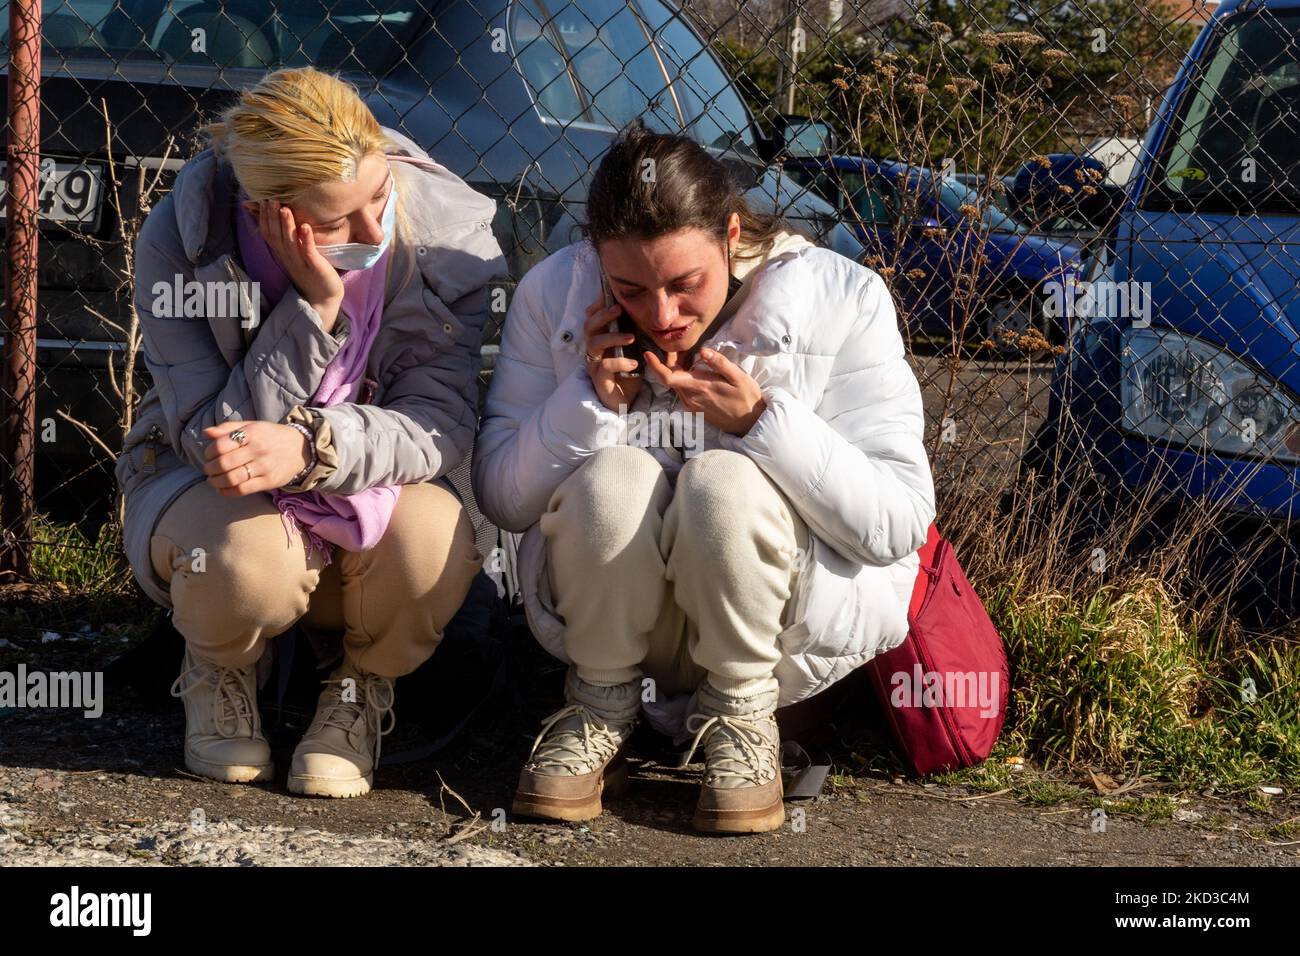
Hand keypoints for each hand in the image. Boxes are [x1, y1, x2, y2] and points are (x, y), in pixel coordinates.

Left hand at [201, 420, 311, 496]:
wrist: (301, 448)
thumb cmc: (271, 436)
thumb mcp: (252, 426)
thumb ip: (228, 428)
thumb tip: (205, 433)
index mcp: (252, 433)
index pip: (221, 445)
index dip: (209, 452)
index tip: (209, 455)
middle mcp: (258, 450)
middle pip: (224, 463)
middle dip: (210, 469)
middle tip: (208, 469)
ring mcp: (264, 467)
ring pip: (231, 479)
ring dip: (216, 482)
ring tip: (213, 480)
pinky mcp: (269, 481)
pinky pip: (242, 490)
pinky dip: (227, 492)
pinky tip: (222, 489)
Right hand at [254, 199, 343, 332]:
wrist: (323, 296)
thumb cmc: (310, 270)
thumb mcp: (294, 252)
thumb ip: (286, 236)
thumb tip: (280, 218)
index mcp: (282, 252)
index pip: (268, 233)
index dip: (264, 217)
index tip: (262, 199)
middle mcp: (287, 257)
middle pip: (275, 235)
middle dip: (272, 217)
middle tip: (270, 198)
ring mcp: (300, 262)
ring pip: (289, 242)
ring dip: (286, 225)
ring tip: (285, 208)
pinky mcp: (314, 267)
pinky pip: (308, 252)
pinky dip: (306, 239)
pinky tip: (305, 227)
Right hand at [582, 293, 640, 411]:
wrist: (626, 402)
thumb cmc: (629, 372)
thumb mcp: (634, 347)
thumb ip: (634, 330)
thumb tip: (646, 308)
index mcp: (601, 338)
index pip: (592, 316)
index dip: (598, 304)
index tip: (609, 293)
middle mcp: (594, 349)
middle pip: (589, 326)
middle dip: (602, 315)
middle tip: (619, 309)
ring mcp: (594, 364)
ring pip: (594, 344)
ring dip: (613, 337)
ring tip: (631, 337)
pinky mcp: (600, 379)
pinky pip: (604, 366)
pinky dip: (619, 361)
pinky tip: (634, 362)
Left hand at [645, 347, 766, 435]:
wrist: (750, 422)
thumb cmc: (746, 398)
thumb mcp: (738, 377)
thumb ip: (719, 363)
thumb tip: (702, 351)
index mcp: (699, 387)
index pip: (669, 378)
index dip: (655, 366)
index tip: (647, 354)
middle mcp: (691, 398)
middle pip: (670, 379)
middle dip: (669, 363)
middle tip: (678, 349)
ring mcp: (692, 405)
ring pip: (676, 385)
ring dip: (676, 371)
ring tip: (686, 357)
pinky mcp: (695, 409)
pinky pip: (683, 391)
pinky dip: (683, 379)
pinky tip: (693, 372)